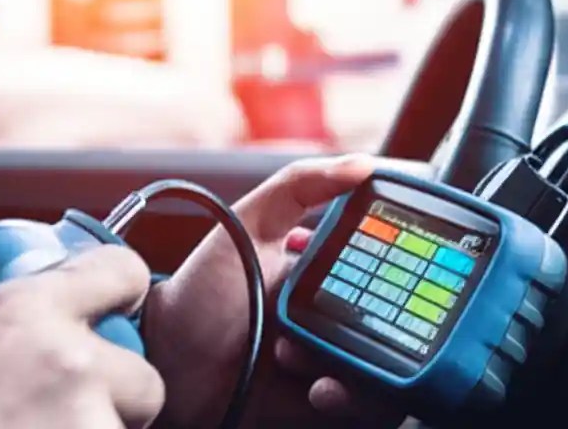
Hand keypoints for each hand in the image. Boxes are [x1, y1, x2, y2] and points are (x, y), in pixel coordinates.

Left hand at [143, 155, 404, 428]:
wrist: (164, 366)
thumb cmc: (198, 294)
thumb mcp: (251, 224)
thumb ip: (300, 185)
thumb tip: (363, 164)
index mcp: (323, 274)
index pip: (384, 270)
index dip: (401, 271)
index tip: (403, 271)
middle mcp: (333, 319)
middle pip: (396, 324)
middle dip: (389, 328)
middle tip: (353, 326)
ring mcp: (329, 364)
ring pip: (389, 369)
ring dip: (366, 368)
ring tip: (320, 361)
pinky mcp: (321, 405)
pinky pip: (365, 408)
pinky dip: (355, 402)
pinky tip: (322, 391)